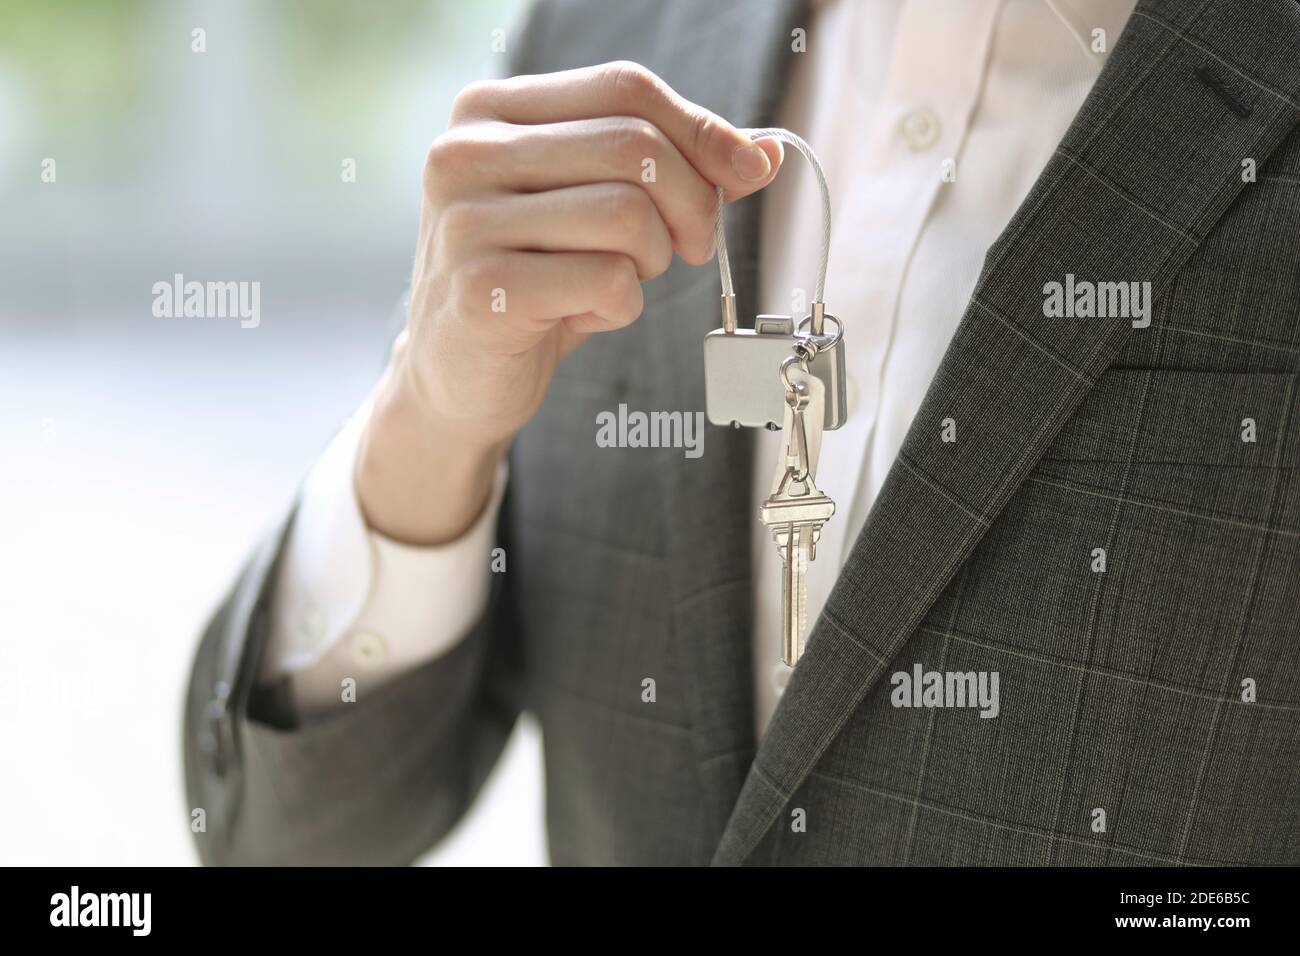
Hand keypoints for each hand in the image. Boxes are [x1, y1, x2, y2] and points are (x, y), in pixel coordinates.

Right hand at [357, 61, 782, 544]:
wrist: (456, 377)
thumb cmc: (533, 283)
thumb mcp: (594, 210)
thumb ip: (669, 169)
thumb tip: (763, 153)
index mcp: (489, 111)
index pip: (624, 89)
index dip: (701, 130)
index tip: (746, 172)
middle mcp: (465, 154)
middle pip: (634, 148)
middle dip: (691, 204)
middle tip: (689, 248)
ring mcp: (465, 222)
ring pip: (627, 214)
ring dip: (651, 261)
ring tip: (618, 283)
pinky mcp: (480, 291)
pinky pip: (606, 281)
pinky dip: (622, 306)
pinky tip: (586, 315)